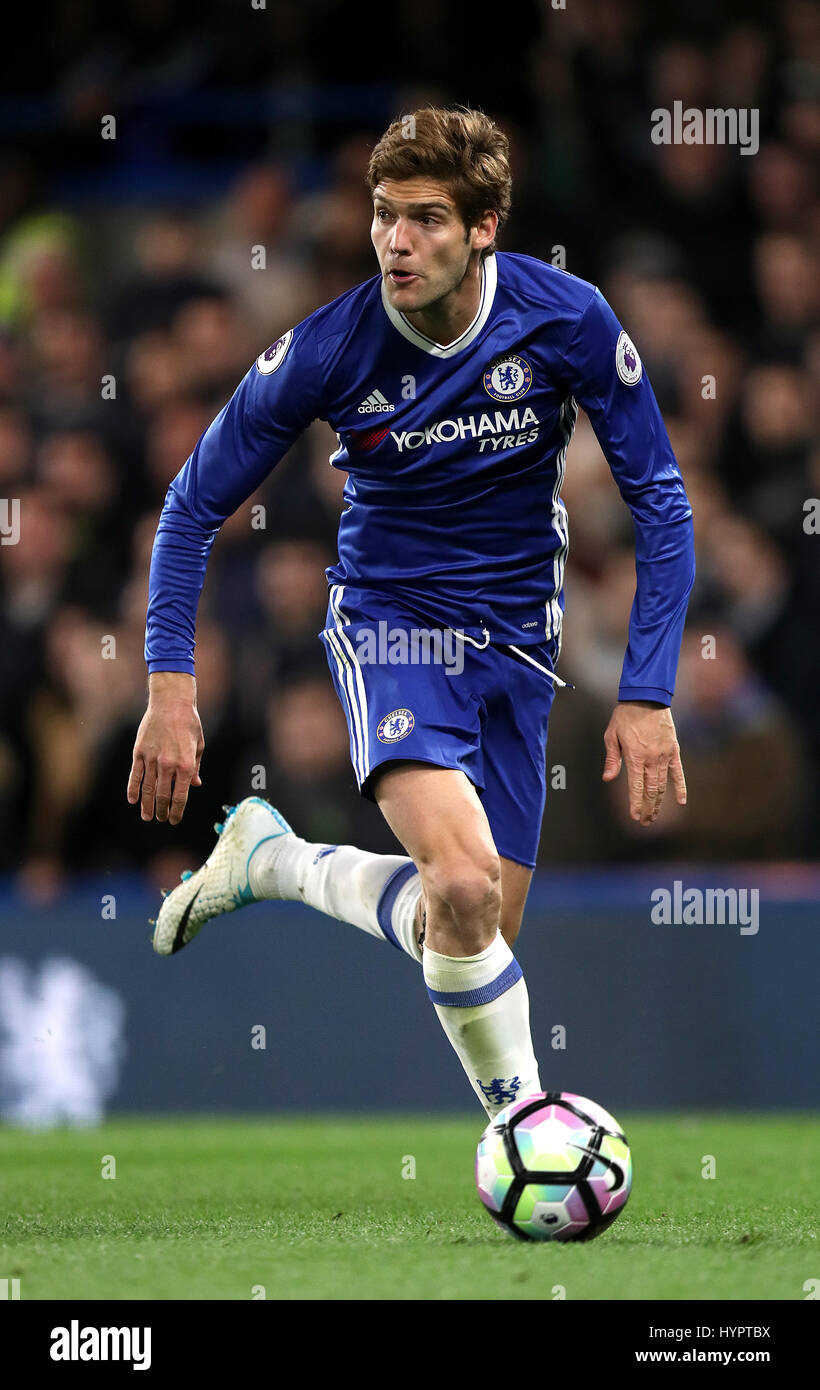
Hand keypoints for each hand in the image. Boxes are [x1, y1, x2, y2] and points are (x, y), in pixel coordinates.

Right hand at [127, 672, 204, 824]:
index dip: (177, 811)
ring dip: (147, 805)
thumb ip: (196, 767)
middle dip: (162, 811)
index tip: (174, 820)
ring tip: (147, 816)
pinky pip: (135, 775)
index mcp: (186, 764)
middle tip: (161, 819)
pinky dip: (133, 789)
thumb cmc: (189, 723)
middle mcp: (168, 764)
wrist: (171, 702)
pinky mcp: (139, 751)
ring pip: (147, 788)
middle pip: (162, 795)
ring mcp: (152, 758)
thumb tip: (195, 785)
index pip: (180, 796)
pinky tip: (133, 800)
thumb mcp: (199, 745)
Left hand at [602, 701, 685, 826]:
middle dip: (648, 808)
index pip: (636, 787)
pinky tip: (681, 801)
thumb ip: (612, 759)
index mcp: (634, 757)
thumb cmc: (625, 716)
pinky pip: (678, 772)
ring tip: (655, 816)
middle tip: (645, 822)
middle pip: (651, 790)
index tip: (635, 817)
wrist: (646, 697)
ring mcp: (664, 756)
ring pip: (662, 785)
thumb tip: (608, 778)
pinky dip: (680, 787)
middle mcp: (651, 759)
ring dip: (659, 802)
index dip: (636, 804)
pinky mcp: (673, 750)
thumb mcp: (611, 735)